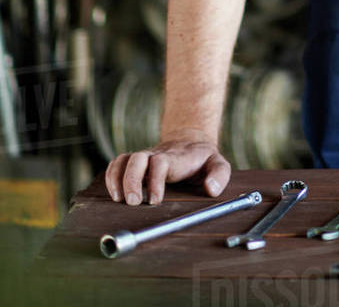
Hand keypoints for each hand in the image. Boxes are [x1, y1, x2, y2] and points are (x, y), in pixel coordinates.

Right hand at [105, 138, 230, 205]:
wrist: (190, 141)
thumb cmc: (203, 158)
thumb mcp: (218, 164)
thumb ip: (219, 175)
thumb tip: (211, 189)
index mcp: (176, 158)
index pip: (160, 162)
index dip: (154, 179)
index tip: (155, 200)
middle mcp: (156, 155)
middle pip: (137, 158)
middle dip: (131, 180)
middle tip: (133, 202)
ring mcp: (144, 158)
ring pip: (124, 159)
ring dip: (117, 178)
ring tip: (118, 200)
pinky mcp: (135, 163)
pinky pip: (117, 163)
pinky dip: (111, 176)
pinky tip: (114, 193)